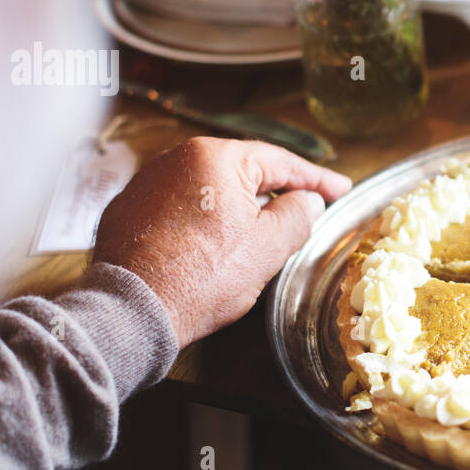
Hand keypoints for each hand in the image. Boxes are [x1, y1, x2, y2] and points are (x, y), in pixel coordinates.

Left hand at [93, 137, 350, 346]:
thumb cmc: (202, 278)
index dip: (316, 179)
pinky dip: (203, 219)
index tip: (340, 189)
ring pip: (210, 188)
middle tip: (306, 209)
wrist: (133, 312)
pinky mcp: (129, 209)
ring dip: (238, 207)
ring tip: (261, 231)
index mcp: (215, 157)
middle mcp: (176, 158)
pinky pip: (180, 206)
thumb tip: (308, 201)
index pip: (280, 162)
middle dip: (276, 192)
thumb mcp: (268, 248)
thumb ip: (298, 215)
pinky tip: (214, 243)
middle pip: (242, 171)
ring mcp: (147, 182)